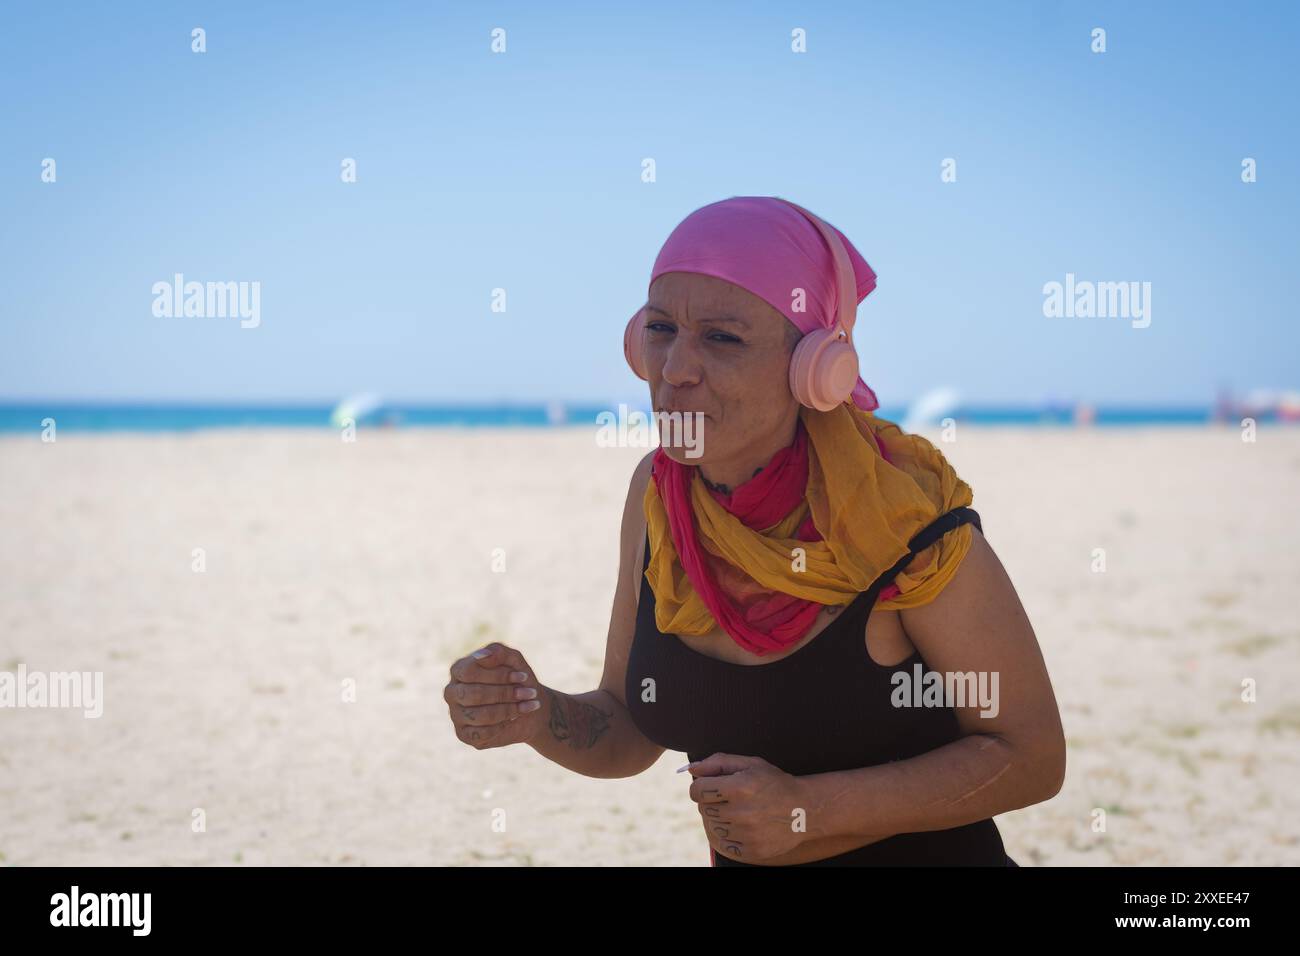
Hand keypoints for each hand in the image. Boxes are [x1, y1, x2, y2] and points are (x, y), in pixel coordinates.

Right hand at [445, 642, 544, 749]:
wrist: (529, 705)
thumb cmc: (517, 678)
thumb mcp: (513, 660)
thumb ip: (498, 651)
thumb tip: (483, 655)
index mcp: (458, 670)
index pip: (469, 671)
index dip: (498, 675)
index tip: (523, 676)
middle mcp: (452, 692)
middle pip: (474, 694)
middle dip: (505, 694)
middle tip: (528, 692)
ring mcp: (456, 714)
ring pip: (480, 715)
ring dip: (509, 710)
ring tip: (526, 704)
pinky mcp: (464, 734)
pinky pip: (482, 733)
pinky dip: (503, 725)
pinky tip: (513, 719)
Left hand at [684, 753, 808, 862]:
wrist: (804, 810)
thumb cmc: (774, 783)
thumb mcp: (750, 763)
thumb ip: (718, 762)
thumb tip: (691, 768)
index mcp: (741, 787)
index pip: (698, 790)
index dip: (700, 786)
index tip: (709, 786)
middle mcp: (743, 813)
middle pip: (703, 808)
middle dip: (711, 800)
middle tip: (729, 797)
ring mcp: (747, 835)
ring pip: (711, 826)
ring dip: (718, 817)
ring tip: (737, 811)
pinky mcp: (751, 852)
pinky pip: (721, 844)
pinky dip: (724, 835)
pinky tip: (738, 825)